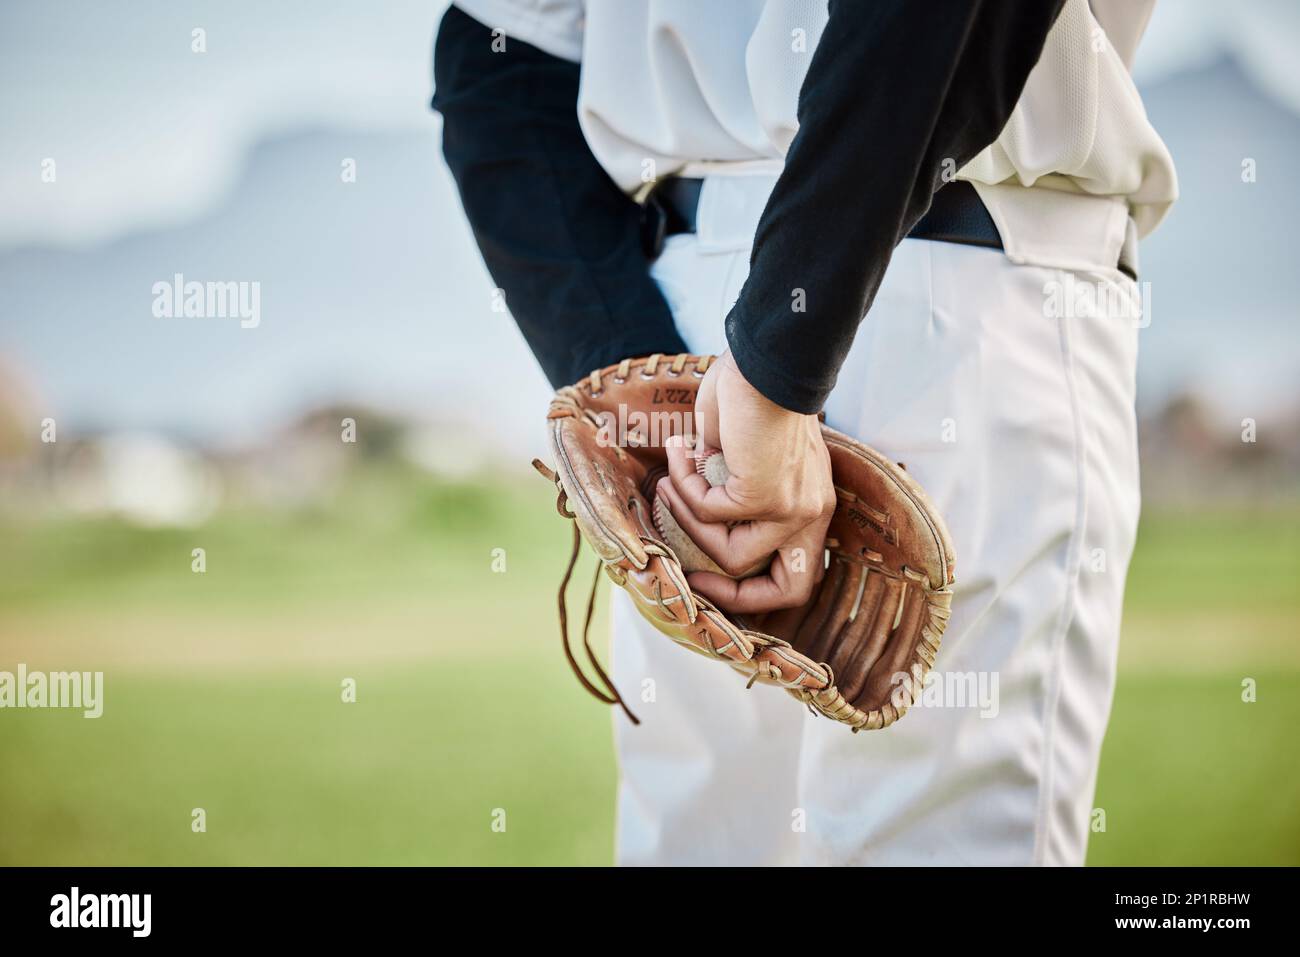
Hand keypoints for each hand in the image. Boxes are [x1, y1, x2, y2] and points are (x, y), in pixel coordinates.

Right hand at [661, 351, 836, 612]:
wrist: (763, 360)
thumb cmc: (751, 392)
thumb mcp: (741, 455)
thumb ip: (728, 488)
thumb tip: (690, 511)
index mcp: (811, 502)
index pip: (800, 575)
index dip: (754, 590)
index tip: (706, 574)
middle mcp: (813, 512)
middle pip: (791, 591)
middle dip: (734, 593)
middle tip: (691, 576)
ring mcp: (794, 508)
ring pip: (732, 553)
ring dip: (688, 515)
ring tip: (670, 476)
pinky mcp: (767, 496)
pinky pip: (710, 512)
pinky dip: (685, 484)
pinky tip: (680, 448)